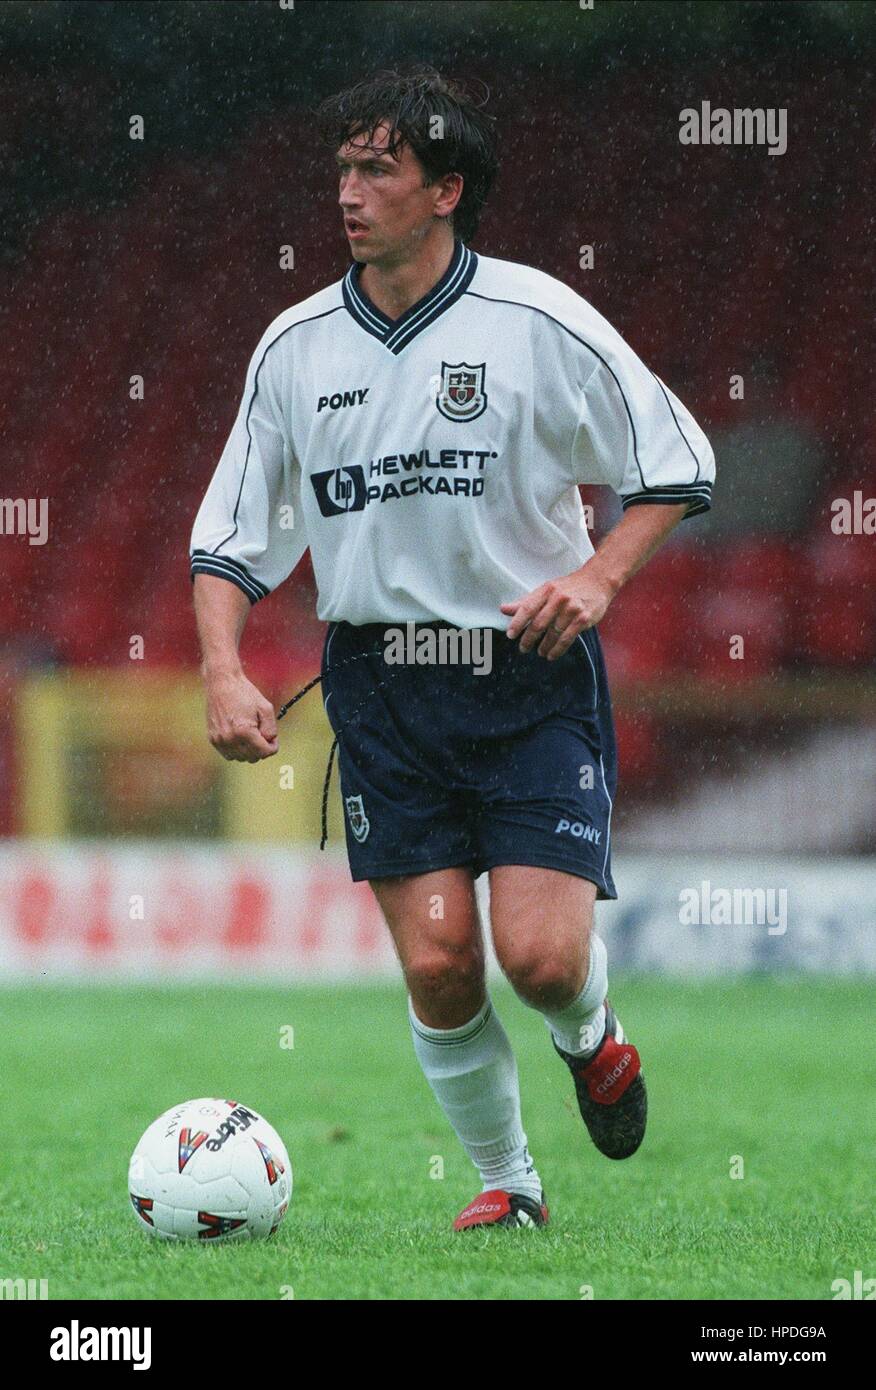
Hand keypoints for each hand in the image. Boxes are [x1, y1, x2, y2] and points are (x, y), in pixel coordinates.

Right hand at [204, 668, 278, 761]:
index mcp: (244, 731)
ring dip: (249, 751)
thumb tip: (269, 742)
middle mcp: (230, 738)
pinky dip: (237, 750)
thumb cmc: (245, 694)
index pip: (264, 752)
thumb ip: (271, 729)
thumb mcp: (266, 708)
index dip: (273, 747)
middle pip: (253, 757)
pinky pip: (229, 755)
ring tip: (251, 734)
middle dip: (262, 749)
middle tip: (263, 735)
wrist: (222, 683)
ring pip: (240, 758)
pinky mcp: (213, 739)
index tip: (273, 739)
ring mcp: (219, 740)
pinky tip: (240, 737)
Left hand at [500, 565, 615, 659]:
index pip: (527, 608)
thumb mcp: (546, 590)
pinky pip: (567, 639)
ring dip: (544, 646)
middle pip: (539, 624)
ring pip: (553, 634)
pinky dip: (557, 650)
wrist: (597, 581)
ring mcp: (572, 609)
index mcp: (546, 590)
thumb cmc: (568, 587)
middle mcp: (558, 599)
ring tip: (539, 652)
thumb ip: (525, 602)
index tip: (510, 635)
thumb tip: (503, 609)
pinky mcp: (583, 619)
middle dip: (528, 639)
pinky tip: (551, 655)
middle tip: (523, 648)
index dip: (517, 623)